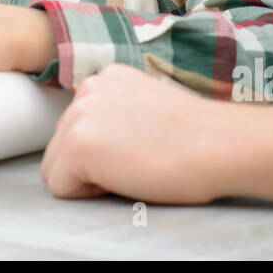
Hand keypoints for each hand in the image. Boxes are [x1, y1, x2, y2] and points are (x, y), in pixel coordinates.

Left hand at [39, 63, 246, 203]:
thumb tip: (99, 142)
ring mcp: (79, 114)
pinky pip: (59, 186)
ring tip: (130, 168)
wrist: (218, 144)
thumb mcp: (145, 107)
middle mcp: (87, 88)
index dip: (103, 151)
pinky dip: (87, 194)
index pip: (77, 127)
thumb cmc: (196, 137)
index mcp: (106, 78)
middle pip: (59, 146)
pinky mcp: (78, 144)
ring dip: (87, 178)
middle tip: (136, 162)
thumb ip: (115, 113)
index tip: (138, 148)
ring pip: (54, 167)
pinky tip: (124, 178)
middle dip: (89, 165)